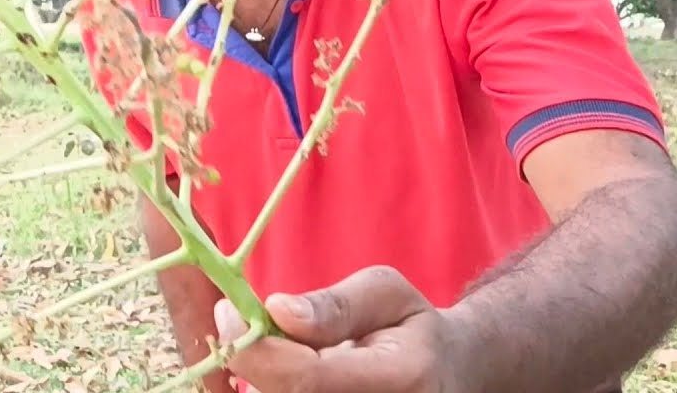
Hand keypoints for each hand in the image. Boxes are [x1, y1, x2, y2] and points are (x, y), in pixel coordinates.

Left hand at [213, 266, 468, 392]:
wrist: (448, 379)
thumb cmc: (412, 330)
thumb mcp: (387, 294)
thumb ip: (335, 306)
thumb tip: (279, 311)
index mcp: (401, 379)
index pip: (305, 378)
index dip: (254, 348)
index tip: (227, 310)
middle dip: (252, 365)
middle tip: (242, 329)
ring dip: (262, 381)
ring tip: (276, 354)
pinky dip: (272, 389)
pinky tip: (278, 374)